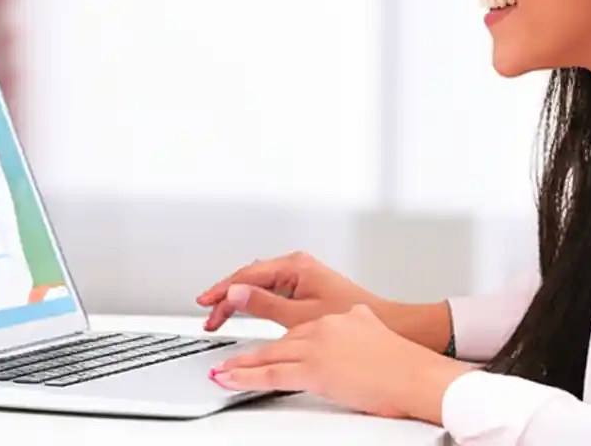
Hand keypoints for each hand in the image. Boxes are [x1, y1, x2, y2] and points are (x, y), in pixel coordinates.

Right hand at [197, 251, 376, 330]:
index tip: (206, 303)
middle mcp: (298, 266)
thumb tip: (235, 294)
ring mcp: (302, 276)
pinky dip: (256, 302)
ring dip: (240, 301)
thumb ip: (263, 304)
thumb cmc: (348, 318)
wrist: (384, 325)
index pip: (248, 275)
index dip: (223, 290)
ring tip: (220, 317)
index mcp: (295, 265)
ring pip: (260, 285)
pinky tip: (245, 310)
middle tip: (210, 316)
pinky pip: (272, 291)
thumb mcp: (298, 316)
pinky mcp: (305, 288)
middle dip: (228, 297)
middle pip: (251, 279)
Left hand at [209, 305, 471, 423]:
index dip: (273, 343)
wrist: (417, 375)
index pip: (295, 329)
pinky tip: (230, 379)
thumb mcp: (373, 329)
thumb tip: (354, 320)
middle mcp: (323, 328)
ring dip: (241, 364)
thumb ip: (357, 323)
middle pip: (277, 341)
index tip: (259, 350)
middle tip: (228, 359)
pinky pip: (272, 375)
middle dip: (249, 351)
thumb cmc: (403, 362)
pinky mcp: (315, 369)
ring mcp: (317, 347)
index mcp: (336, 319)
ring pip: (269, 355)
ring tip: (222, 371)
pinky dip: (246, 376)